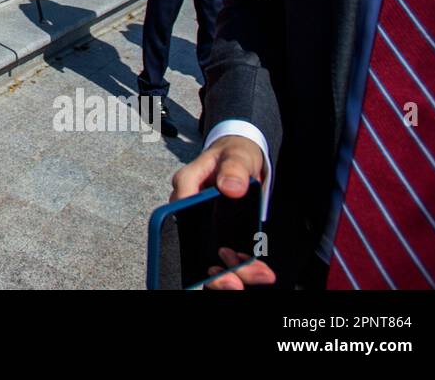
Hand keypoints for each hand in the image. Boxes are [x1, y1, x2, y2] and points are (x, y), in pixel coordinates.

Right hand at [171, 135, 274, 288]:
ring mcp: (198, 220)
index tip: (217, 248)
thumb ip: (234, 169)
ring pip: (202, 254)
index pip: (180, 206)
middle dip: (212, 267)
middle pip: (188, 239)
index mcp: (187, 183)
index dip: (192, 229)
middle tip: (236, 280)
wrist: (240, 158)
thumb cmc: (234, 154)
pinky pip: (217, 254)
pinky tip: (254, 270)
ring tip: (254, 276)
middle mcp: (186, 204)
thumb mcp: (238, 155)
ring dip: (225, 272)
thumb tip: (231, 187)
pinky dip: (236, 266)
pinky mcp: (212, 230)